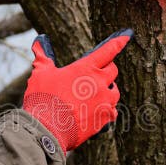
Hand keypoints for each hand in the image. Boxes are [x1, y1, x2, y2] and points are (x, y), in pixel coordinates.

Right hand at [22, 29, 132, 152]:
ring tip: (95, 94)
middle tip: (96, 73)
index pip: (107, 50)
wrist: (46, 129)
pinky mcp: (105, 119)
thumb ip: (43, 56)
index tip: (127, 35)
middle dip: (106, 69)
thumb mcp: (40, 74)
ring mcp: (104, 102)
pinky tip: (97, 112)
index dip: (118, 41)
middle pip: (112, 70)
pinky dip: (107, 110)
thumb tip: (38, 41)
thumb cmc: (42, 98)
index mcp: (86, 68)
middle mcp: (99, 83)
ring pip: (115, 91)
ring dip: (108, 90)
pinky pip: (113, 111)